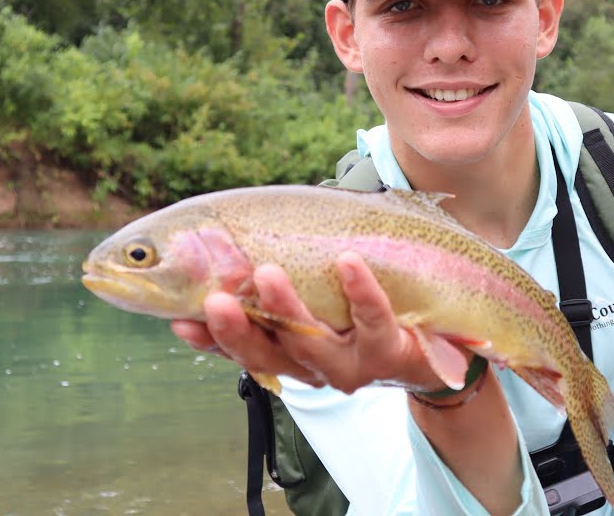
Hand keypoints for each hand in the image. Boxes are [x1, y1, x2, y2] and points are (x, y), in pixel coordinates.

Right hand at [170, 252, 451, 393]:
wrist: (436, 344)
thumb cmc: (359, 311)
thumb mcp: (313, 299)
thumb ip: (271, 285)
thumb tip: (217, 248)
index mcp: (288, 352)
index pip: (239, 349)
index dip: (208, 340)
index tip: (178, 321)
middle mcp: (313, 365)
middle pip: (268, 352)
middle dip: (238, 328)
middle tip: (215, 298)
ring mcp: (351, 362)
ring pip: (313, 340)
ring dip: (287, 308)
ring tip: (267, 272)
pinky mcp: (390, 349)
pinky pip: (374, 319)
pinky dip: (362, 291)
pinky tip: (349, 262)